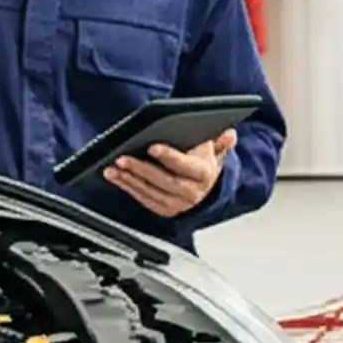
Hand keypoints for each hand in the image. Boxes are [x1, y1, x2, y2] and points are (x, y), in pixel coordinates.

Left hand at [104, 129, 237, 217]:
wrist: (203, 185)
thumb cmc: (201, 161)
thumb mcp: (212, 149)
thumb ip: (219, 141)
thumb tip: (230, 133)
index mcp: (203, 174)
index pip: (184, 165)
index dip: (168, 156)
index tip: (151, 147)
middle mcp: (192, 192)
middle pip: (163, 181)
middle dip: (141, 169)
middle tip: (122, 158)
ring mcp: (178, 204)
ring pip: (150, 192)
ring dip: (129, 180)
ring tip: (112, 168)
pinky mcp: (165, 209)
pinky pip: (144, 199)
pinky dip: (128, 188)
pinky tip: (115, 177)